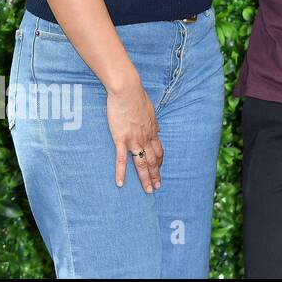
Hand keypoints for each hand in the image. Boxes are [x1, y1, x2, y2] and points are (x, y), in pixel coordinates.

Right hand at [107, 76, 162, 192]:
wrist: (127, 91)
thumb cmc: (136, 97)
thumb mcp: (149, 109)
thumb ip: (152, 120)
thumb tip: (156, 126)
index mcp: (152, 130)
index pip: (159, 150)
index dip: (160, 161)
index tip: (160, 169)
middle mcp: (146, 137)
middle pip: (154, 160)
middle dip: (156, 174)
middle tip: (157, 187)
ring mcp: (134, 140)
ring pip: (142, 163)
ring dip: (145, 178)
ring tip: (148, 190)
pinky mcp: (121, 139)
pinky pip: (122, 160)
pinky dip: (121, 173)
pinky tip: (121, 184)